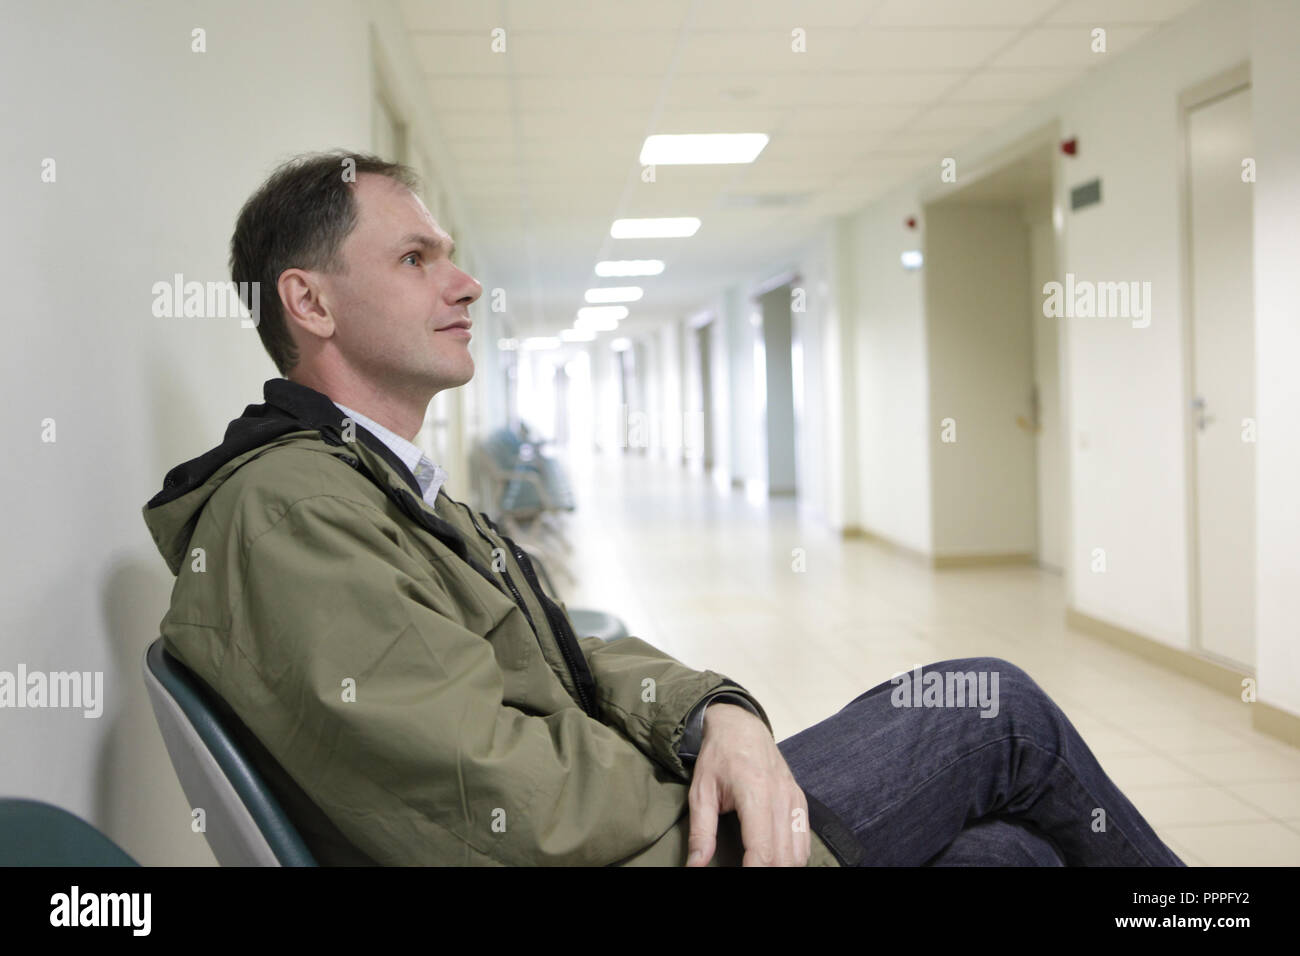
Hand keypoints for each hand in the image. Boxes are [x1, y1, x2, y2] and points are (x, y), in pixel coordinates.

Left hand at [684, 702, 810, 866]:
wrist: (741, 728)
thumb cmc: (718, 758)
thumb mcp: (700, 792)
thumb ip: (700, 832)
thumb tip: (696, 866)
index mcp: (755, 792)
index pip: (762, 849)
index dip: (753, 872)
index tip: (741, 878)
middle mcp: (781, 797)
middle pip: (783, 857)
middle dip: (767, 872)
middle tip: (745, 872)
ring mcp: (794, 799)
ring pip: (798, 854)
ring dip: (781, 867)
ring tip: (759, 867)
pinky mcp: (800, 801)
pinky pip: (804, 841)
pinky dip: (793, 858)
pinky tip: (776, 861)